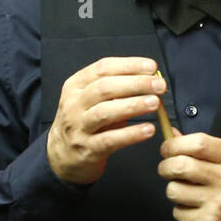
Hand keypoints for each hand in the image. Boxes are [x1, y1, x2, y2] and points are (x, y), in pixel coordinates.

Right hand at [46, 57, 164, 185]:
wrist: (62, 154)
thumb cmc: (85, 121)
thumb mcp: (92, 99)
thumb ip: (116, 88)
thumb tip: (150, 78)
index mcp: (76, 85)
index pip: (102, 68)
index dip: (129, 65)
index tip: (151, 67)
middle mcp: (74, 104)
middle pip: (105, 88)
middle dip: (135, 84)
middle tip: (158, 85)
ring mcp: (79, 127)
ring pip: (105, 112)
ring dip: (133, 106)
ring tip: (155, 103)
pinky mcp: (87, 149)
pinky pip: (110, 140)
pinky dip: (131, 134)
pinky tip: (148, 129)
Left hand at [158, 132, 220, 220]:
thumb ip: (205, 149)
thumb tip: (173, 135)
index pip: (198, 143)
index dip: (175, 144)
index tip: (168, 148)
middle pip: (180, 166)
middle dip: (165, 167)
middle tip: (167, 169)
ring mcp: (217, 203)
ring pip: (173, 190)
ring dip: (174, 190)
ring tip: (186, 193)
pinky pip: (178, 212)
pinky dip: (181, 211)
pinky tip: (195, 209)